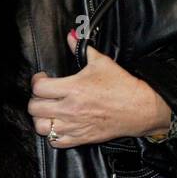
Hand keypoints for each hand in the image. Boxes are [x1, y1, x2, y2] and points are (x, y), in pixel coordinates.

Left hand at [26, 30, 172, 147]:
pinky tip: (58, 125)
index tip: (42, 79)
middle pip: (34, 108)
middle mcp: (71, 109)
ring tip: (48, 112)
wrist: (142, 108)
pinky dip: (52, 135)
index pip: (38, 88)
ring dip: (41, 119)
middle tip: (44, 96)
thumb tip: (71, 35)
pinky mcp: (82, 138)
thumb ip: (81, 48)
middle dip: (35, 100)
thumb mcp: (101, 62)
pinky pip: (55, 142)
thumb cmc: (122, 86)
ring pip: (41, 127)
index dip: (36, 81)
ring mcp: (75, 125)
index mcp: (73, 88)